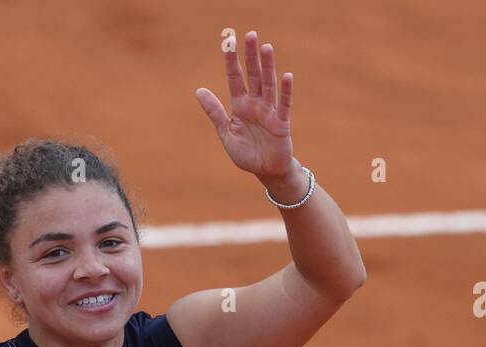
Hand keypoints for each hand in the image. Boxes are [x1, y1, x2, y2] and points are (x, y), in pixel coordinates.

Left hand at [194, 30, 297, 183]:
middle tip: (250, 35)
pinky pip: (283, 104)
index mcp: (240, 106)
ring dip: (267, 66)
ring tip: (266, 47)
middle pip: (253, 75)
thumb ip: (215, 112)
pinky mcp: (281, 123)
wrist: (265, 171)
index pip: (235, 79)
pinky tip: (286, 75)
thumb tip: (199, 90)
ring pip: (268, 84)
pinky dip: (286, 91)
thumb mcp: (226, 132)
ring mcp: (269, 112)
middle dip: (251, 56)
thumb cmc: (247, 153)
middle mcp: (255, 104)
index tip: (228, 43)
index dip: (231, 62)